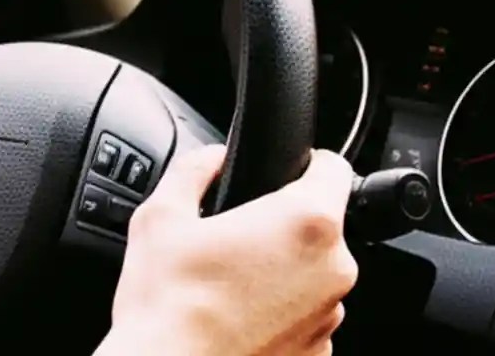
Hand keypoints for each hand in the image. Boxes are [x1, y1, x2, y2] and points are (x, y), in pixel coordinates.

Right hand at [99, 146, 357, 355]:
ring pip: (313, 274)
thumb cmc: (168, 304)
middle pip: (320, 226)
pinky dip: (280, 313)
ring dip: (284, 272)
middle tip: (235, 238)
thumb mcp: (161, 217)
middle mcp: (332, 269)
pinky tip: (238, 317)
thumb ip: (193, 170)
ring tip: (229, 284)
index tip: (286, 172)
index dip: (307, 164)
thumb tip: (210, 159)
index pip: (333, 168)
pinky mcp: (318, 353)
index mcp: (306, 222)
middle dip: (283, 226)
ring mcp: (329, 317)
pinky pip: (305, 317)